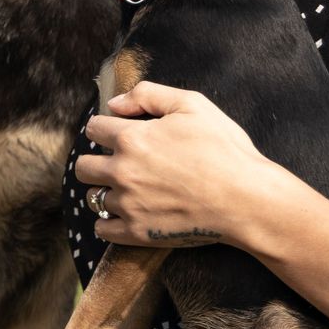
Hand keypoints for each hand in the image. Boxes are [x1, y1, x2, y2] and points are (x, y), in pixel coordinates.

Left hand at [75, 81, 277, 247]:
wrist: (246, 200)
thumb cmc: (224, 149)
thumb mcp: (192, 104)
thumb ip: (148, 95)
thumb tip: (114, 103)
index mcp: (131, 138)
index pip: (93, 129)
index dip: (105, 128)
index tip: (118, 133)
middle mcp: (122, 172)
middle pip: (83, 166)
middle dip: (95, 159)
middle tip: (118, 161)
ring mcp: (128, 205)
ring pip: (93, 197)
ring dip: (105, 190)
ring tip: (127, 188)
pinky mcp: (138, 233)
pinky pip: (103, 229)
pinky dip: (108, 222)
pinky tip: (125, 213)